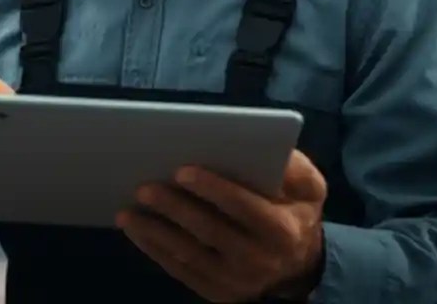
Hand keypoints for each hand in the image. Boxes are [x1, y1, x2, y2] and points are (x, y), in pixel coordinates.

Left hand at [118, 150, 326, 302]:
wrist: (298, 263)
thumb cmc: (295, 211)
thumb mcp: (308, 186)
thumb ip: (293, 167)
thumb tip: (267, 148)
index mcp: (282, 230)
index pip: (243, 207)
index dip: (212, 188)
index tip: (181, 170)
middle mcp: (259, 261)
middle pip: (210, 231)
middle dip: (175, 208)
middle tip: (143, 188)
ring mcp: (236, 282)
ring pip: (189, 254)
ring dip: (155, 232)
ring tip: (127, 211)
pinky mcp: (217, 292)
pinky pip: (180, 271)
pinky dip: (154, 250)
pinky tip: (136, 229)